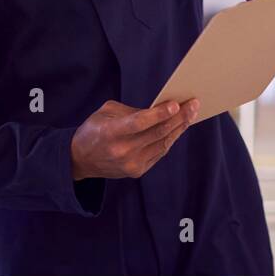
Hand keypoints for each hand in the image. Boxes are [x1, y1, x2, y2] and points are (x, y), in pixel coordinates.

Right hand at [71, 98, 200, 180]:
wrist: (81, 159)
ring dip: (179, 128)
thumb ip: (132, 111)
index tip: (176, 104)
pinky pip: (159, 152)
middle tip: (193, 104)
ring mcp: (131, 164)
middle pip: (157, 133)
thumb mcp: (106, 112)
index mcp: (111, 132)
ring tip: (191, 114)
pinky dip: (170, 139)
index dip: (159, 114)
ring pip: (163, 144)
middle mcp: (122, 151)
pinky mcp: (137, 171)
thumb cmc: (94, 129)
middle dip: (178, 117)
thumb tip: (159, 110)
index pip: (140, 122)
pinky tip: (179, 128)